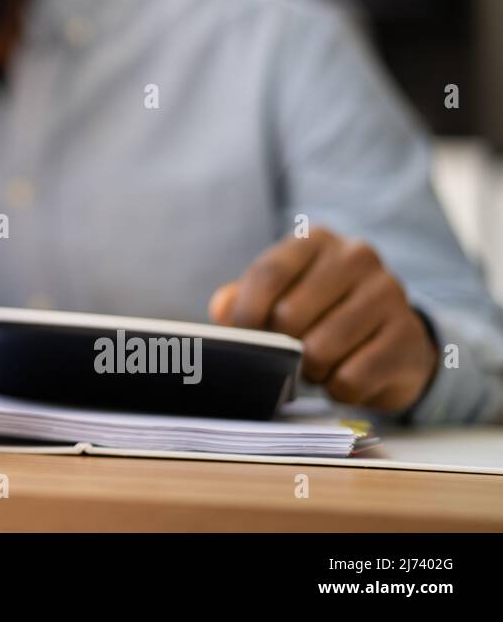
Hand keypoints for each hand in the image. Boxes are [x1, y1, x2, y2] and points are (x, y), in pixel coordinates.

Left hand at [208, 226, 436, 414]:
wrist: (393, 339)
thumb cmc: (321, 314)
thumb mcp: (280, 295)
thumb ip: (243, 298)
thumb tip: (222, 310)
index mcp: (316, 240)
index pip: (269, 272)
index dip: (247, 311)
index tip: (242, 335)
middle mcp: (356, 257)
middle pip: (289, 314)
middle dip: (280, 347)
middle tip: (288, 356)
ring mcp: (388, 294)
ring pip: (321, 351)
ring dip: (310, 371)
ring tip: (316, 367)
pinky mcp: (407, 336)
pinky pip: (351, 378)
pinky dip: (338, 389)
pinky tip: (343, 377)